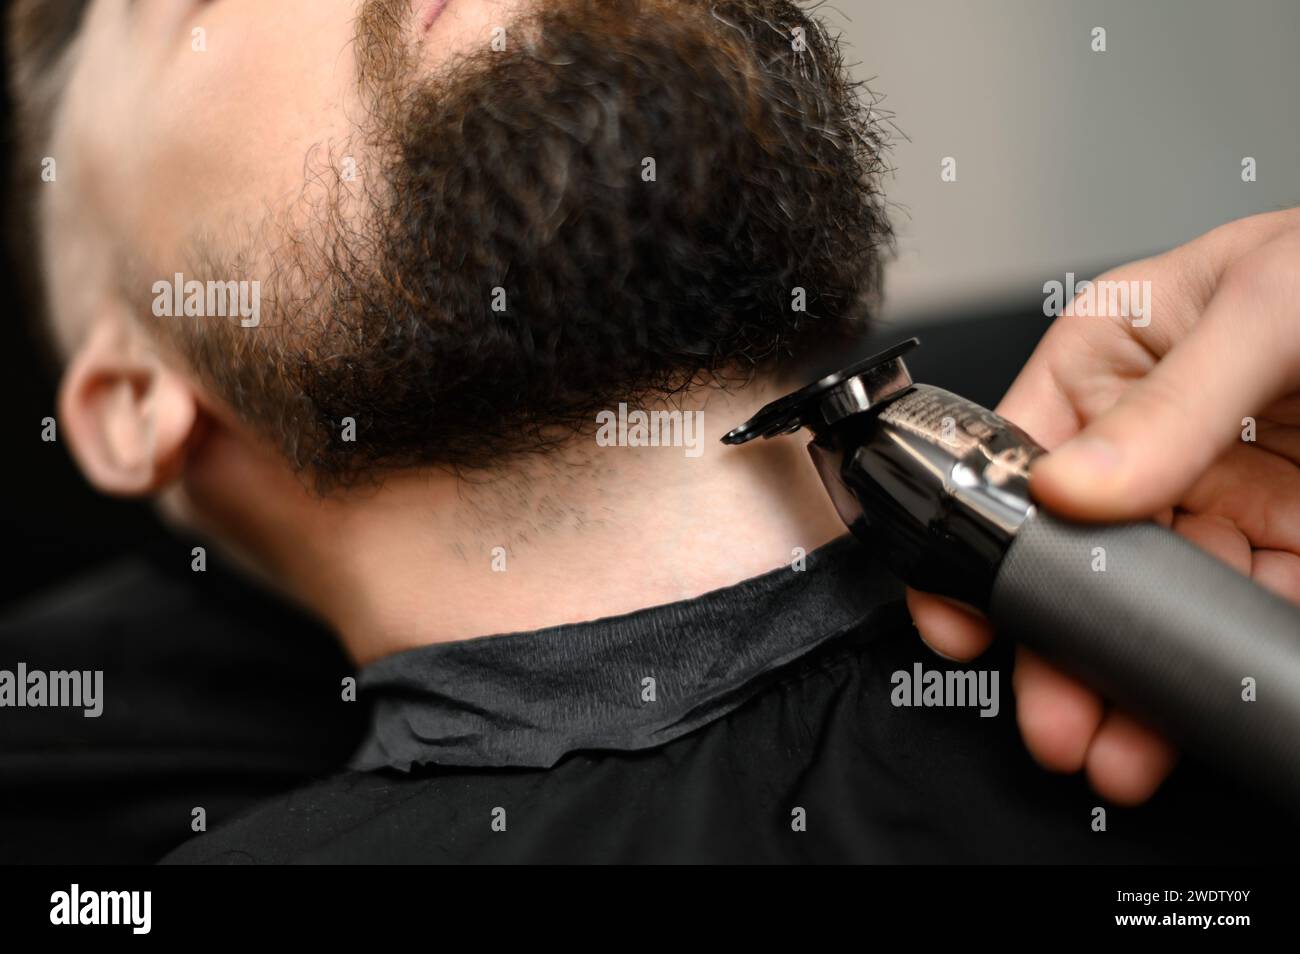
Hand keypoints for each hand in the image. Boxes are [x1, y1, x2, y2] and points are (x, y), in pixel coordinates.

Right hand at [908, 208, 1299, 803]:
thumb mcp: (1265, 306)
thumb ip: (1169, 403)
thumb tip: (1071, 486)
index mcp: (1115, 363)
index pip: (1019, 459)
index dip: (983, 537)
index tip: (968, 610)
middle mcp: (1154, 439)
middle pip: (1082, 555)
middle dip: (1060, 642)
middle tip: (1051, 712)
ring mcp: (1223, 498)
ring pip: (1155, 604)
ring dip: (1130, 680)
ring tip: (1114, 744)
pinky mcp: (1289, 546)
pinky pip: (1245, 617)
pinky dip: (1218, 671)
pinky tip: (1194, 707)